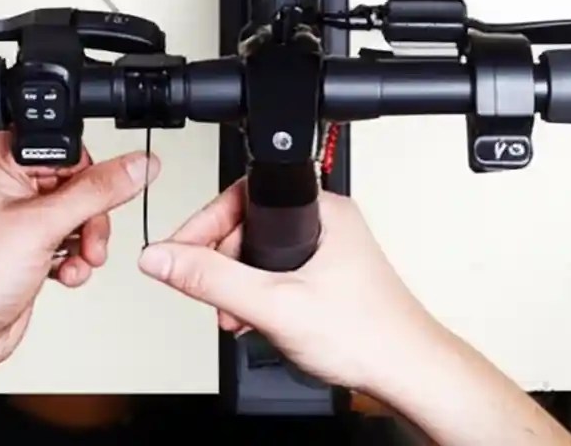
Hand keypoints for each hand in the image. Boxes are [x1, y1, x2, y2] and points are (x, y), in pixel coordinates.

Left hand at [0, 132, 158, 389]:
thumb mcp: (44, 225)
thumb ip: (98, 192)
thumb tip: (138, 165)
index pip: (64, 147)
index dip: (88, 173)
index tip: (104, 194)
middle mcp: (2, 184)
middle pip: (77, 182)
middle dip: (91, 216)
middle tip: (89, 237)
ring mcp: (14, 218)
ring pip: (77, 214)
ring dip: (86, 241)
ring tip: (79, 260)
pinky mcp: (25, 247)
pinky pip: (68, 240)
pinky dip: (74, 258)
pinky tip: (66, 273)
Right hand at [136, 180, 437, 391]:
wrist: (407, 374)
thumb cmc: (367, 335)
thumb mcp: (274, 305)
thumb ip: (212, 280)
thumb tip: (163, 258)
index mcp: (322, 209)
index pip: (242, 195)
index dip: (206, 224)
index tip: (180, 252)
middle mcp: (327, 222)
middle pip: (246, 227)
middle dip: (220, 266)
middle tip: (211, 297)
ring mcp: (329, 250)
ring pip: (259, 256)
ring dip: (238, 288)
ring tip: (237, 318)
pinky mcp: (328, 275)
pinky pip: (276, 275)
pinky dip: (258, 299)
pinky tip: (257, 323)